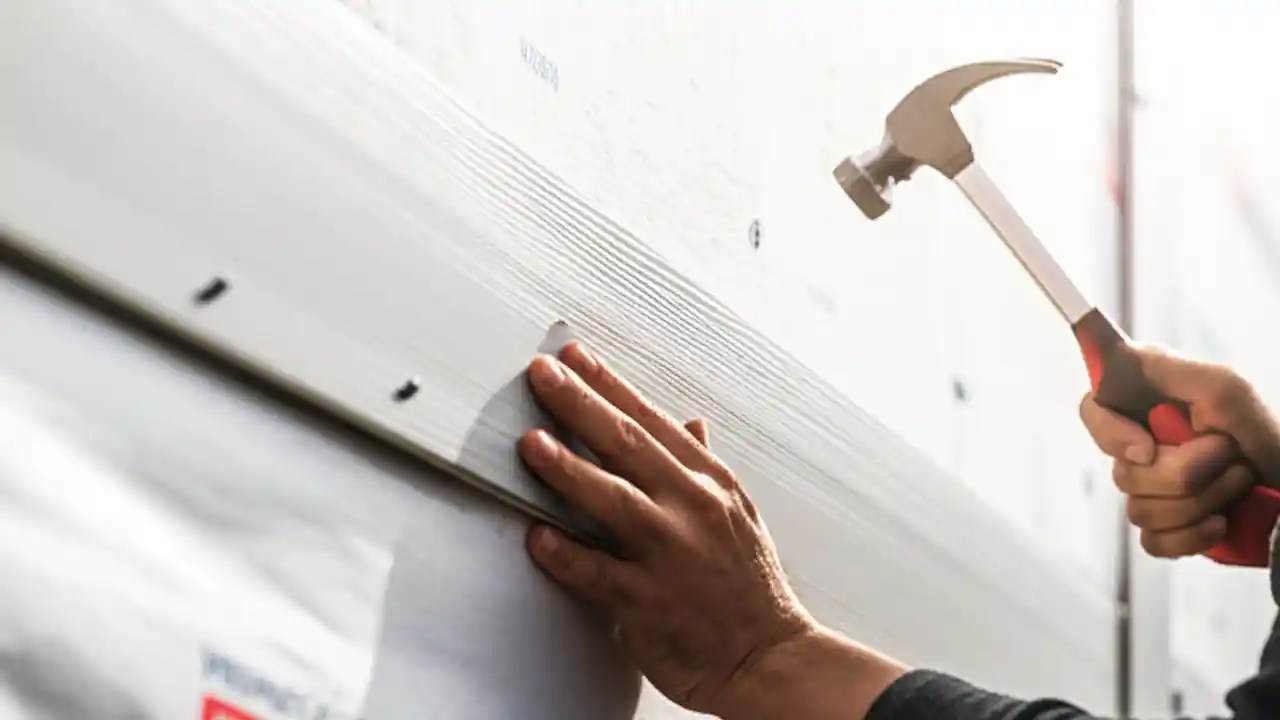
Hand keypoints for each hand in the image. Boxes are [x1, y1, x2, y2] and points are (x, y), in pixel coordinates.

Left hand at [519, 343, 904, 718]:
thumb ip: (703, 465)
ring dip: (568, 469)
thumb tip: (689, 422)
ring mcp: (671, 555)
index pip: (652, 420)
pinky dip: (566, 555)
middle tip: (541, 374)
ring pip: (613, 501)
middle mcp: (692, 509)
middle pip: (628, 444)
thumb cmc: (749, 587)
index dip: (609, 384)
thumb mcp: (738, 512)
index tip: (574, 356)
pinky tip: (537, 536)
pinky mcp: (650, 603)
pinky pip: (598, 574)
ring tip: (531, 443)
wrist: (772, 658)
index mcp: (710, 482)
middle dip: (580, 404)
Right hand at [1079, 345, 1279, 557]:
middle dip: (1185, 472)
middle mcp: (1140, 444)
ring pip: (1140, 511)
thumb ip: (1165, 371)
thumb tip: (1107, 377)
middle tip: (1226, 454)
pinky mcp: (1165, 525)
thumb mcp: (1221, 387)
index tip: (1147, 449)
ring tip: (1237, 484)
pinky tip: (1219, 522)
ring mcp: (1150, 489)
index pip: (1092, 410)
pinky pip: (1152, 542)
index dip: (1110, 434)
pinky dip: (1192, 536)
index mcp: (1145, 404)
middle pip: (1124, 472)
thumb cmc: (1262, 428)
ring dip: (1201, 502)